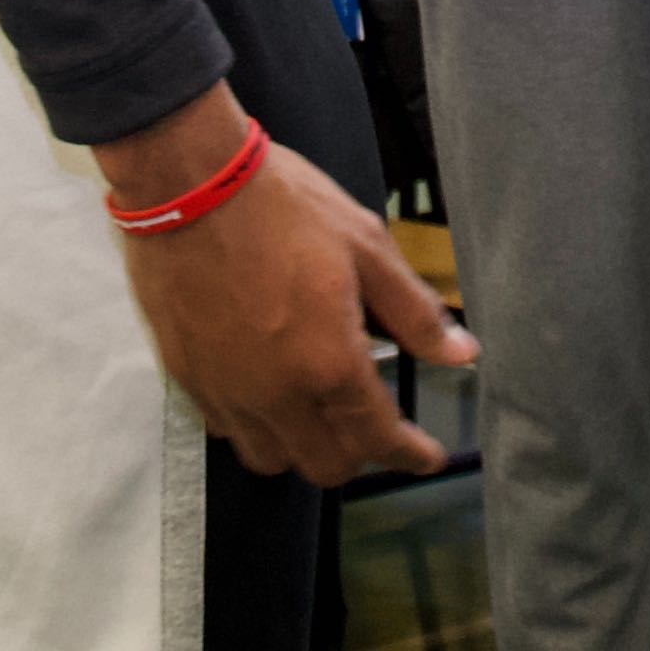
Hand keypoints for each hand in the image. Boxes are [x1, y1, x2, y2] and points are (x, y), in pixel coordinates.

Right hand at [99, 83, 472, 481]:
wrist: (189, 184)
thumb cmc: (285, 208)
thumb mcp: (367, 247)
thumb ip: (415, 312)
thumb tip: (461, 353)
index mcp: (328, 364)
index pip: (377, 438)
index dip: (410, 454)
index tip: (427, 457)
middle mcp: (275, 395)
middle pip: (324, 465)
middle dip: (360, 454)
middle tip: (376, 424)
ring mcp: (225, 392)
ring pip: (270, 457)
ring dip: (303, 446)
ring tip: (320, 411)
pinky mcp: (187, 378)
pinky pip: (228, 429)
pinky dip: (255, 424)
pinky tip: (269, 390)